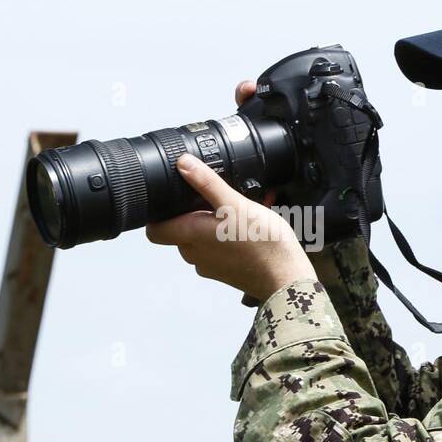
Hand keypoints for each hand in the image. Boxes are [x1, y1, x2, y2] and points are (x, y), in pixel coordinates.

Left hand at [145, 148, 315, 301]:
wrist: (287, 277)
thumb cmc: (263, 243)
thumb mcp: (235, 204)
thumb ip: (207, 183)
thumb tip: (183, 164)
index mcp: (190, 237)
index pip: (154, 231)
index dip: (157, 214)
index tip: (171, 200)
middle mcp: (194, 254)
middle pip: (179, 231)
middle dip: (192, 214)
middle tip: (215, 200)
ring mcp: (210, 266)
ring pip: (200, 239)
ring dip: (213, 224)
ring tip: (237, 211)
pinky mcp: (225, 272)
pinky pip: (218, 250)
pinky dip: (226, 237)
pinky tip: (247, 227)